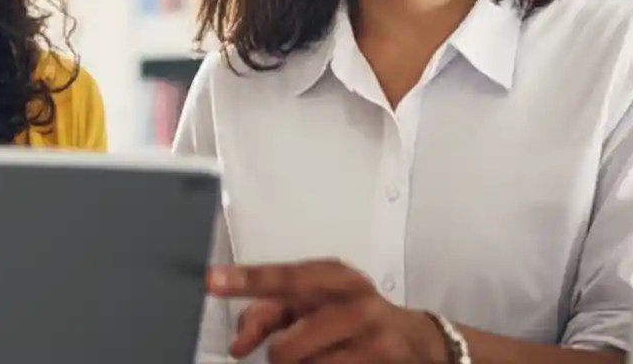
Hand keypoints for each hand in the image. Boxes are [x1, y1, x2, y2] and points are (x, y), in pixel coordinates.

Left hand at [208, 259, 447, 362]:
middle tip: (283, 357)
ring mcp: (371, 338)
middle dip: (279, 360)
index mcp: (335, 278)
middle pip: (290, 344)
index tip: (212, 281)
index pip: (285, 279)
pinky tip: (335, 362)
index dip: (247, 281)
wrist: (420, 341)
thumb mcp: (317, 304)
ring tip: (319, 358)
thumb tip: (240, 343)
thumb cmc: (354, 319)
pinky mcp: (380, 363)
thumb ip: (274, 312)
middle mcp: (355, 302)